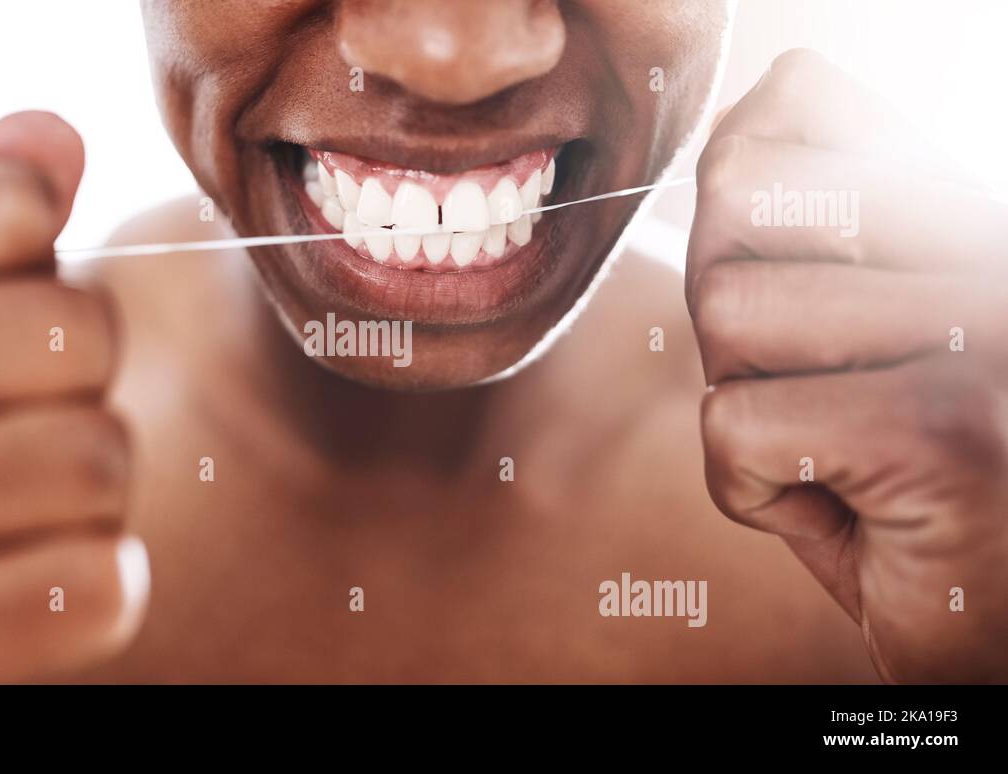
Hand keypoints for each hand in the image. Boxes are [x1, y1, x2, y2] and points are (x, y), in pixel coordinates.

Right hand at [0, 112, 147, 681]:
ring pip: (91, 460)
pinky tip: (30, 588)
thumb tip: (56, 143)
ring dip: (86, 499)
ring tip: (13, 517)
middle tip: (13, 433)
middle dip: (76, 388)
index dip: (40, 267)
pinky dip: (94, 589)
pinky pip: (91, 586)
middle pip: (75, 332)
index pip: (9, 210)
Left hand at [687, 49, 1007, 681]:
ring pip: (728, 312)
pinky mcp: (942, 430)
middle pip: (740, 203)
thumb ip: (813, 228)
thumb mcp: (866, 332)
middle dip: (734, 318)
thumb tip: (734, 133)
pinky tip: (845, 508)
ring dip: (748, 407)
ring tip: (836, 452)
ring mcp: (982, 329)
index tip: (791, 291)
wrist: (994, 621)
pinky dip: (755, 489)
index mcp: (972, 207)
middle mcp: (991, 247)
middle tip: (812, 392)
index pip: (806, 100)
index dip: (744, 194)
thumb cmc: (913, 479)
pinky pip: (735, 427)